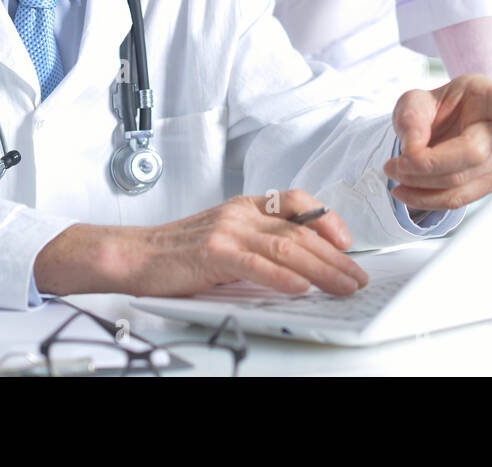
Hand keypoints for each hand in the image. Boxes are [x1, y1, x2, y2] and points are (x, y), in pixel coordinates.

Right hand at [33, 189, 368, 296]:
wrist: (133, 256)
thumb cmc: (177, 253)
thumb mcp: (225, 239)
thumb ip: (258, 246)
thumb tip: (300, 267)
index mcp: (244, 206)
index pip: (296, 202)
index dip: (326, 219)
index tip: (347, 241)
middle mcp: (239, 213)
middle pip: (299, 232)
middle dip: (335, 257)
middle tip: (358, 277)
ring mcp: (226, 231)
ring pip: (286, 248)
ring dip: (322, 270)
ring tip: (344, 287)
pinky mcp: (212, 254)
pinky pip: (256, 265)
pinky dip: (283, 277)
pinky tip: (302, 289)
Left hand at [382, 74, 491, 210]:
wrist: (440, 129)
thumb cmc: (435, 110)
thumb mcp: (415, 100)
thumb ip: (411, 115)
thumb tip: (413, 148)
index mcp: (491, 97)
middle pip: (471, 155)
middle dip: (426, 164)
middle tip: (392, 163)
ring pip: (463, 184)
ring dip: (421, 186)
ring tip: (393, 174)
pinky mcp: (488, 187)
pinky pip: (459, 200)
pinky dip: (426, 200)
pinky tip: (406, 192)